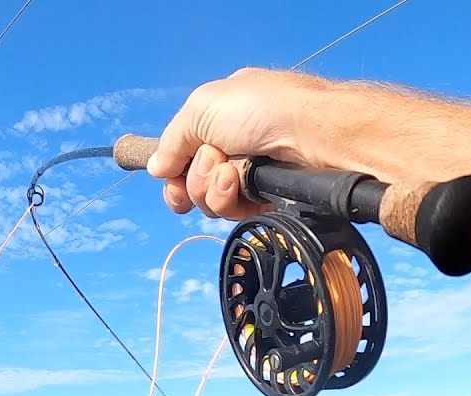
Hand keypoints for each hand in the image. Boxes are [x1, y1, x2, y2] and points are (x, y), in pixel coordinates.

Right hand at [146, 67, 337, 220]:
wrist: (314, 134)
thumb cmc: (262, 109)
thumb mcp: (202, 109)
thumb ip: (172, 141)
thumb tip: (156, 169)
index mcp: (218, 118)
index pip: (182, 154)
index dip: (173, 171)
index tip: (170, 178)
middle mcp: (233, 147)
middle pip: (192, 182)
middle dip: (196, 178)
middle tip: (214, 162)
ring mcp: (250, 174)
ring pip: (210, 201)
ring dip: (213, 189)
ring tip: (233, 173)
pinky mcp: (266, 198)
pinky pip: (235, 212)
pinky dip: (234, 201)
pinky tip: (246, 185)